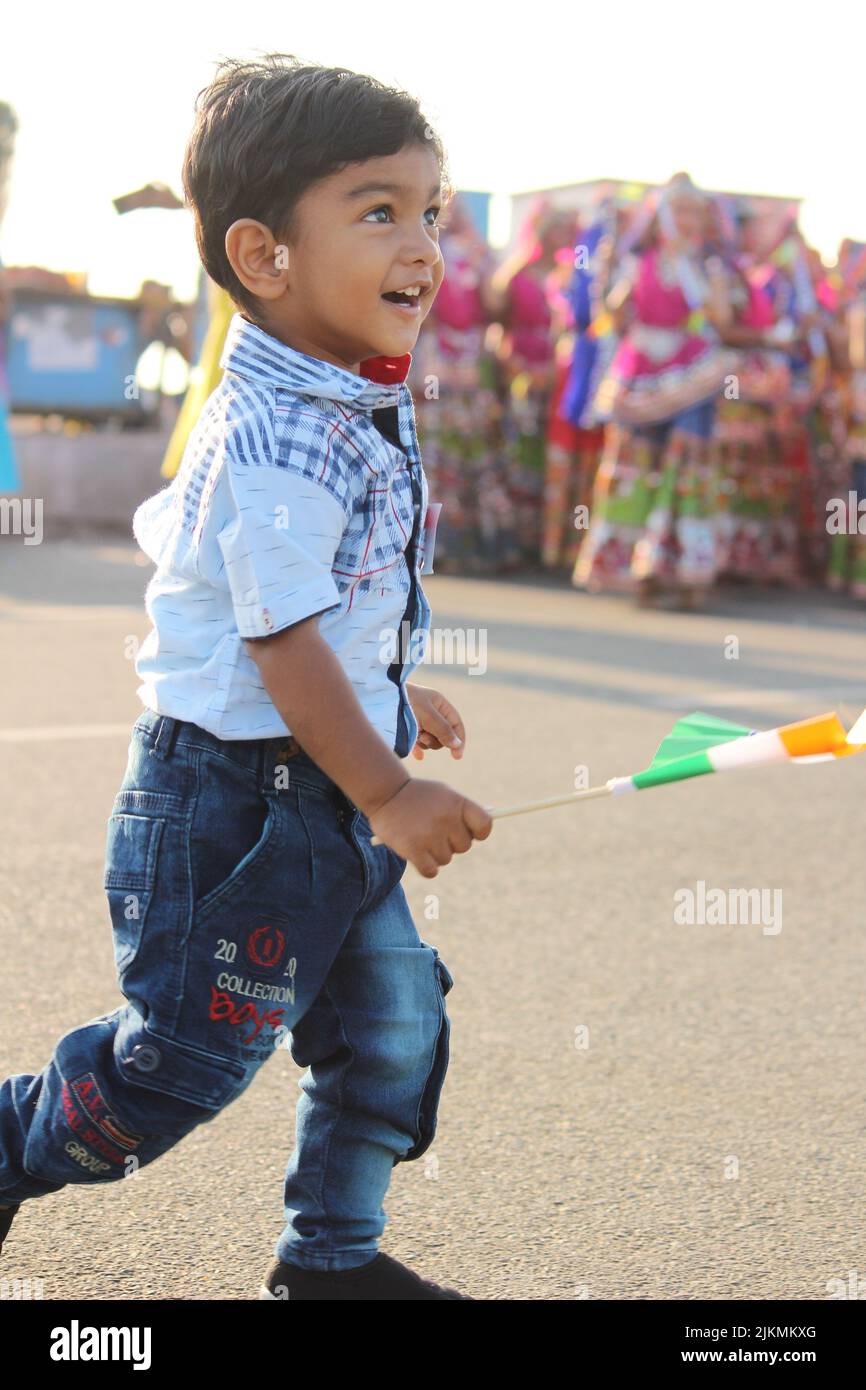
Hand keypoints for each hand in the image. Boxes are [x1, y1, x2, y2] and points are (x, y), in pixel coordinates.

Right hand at [367, 778, 492, 877]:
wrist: (384, 792)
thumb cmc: (417, 795)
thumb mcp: (443, 794)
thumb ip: (462, 812)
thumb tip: (482, 833)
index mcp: (457, 802)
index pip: (485, 825)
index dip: (479, 833)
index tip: (469, 833)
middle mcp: (446, 819)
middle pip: (464, 846)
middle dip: (452, 843)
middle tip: (435, 832)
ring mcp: (430, 835)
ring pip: (446, 859)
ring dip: (434, 854)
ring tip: (420, 837)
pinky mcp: (413, 849)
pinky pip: (431, 871)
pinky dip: (425, 867)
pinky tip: (416, 853)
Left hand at [406, 683, 464, 760]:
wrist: (377, 699)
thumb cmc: (404, 702)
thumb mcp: (427, 715)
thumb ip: (443, 730)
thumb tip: (457, 744)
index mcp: (439, 703)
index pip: (455, 723)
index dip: (459, 739)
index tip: (456, 756)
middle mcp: (430, 713)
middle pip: (443, 735)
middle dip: (436, 739)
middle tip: (424, 736)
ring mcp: (418, 722)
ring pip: (430, 741)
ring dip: (425, 742)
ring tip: (415, 736)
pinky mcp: (407, 730)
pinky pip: (417, 744)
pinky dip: (418, 749)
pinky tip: (418, 757)